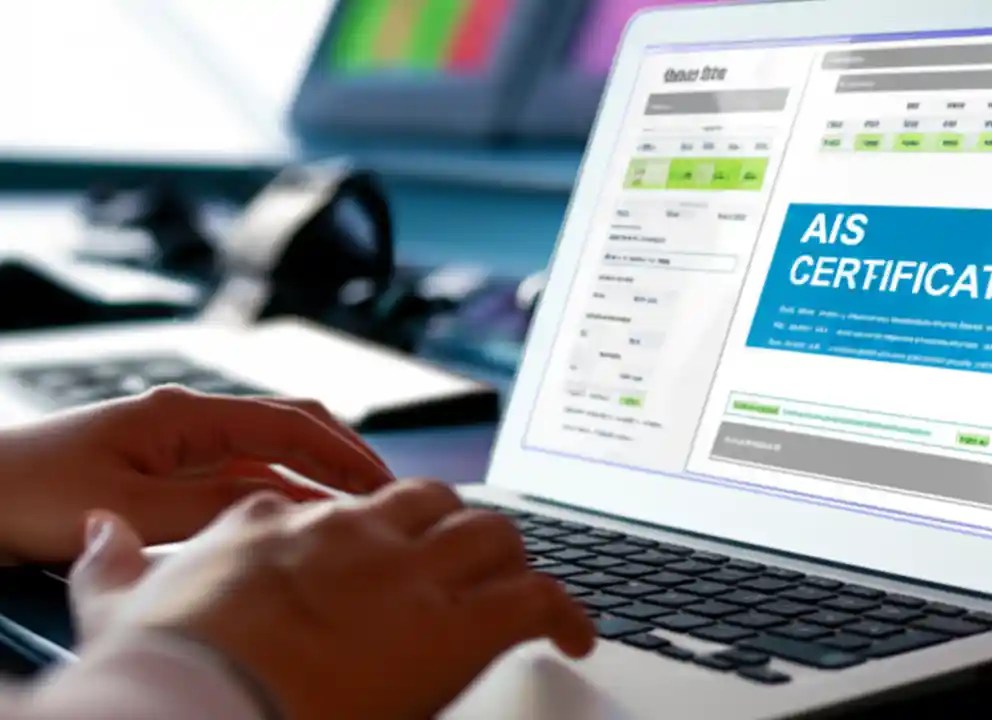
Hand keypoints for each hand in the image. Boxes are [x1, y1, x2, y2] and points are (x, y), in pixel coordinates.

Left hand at [0, 385, 392, 561]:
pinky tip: (292, 516)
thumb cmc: (28, 492)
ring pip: (265, 452)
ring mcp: (174, 442)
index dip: (344, 453)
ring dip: (312, 474)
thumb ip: (212, 505)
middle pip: (288, 425)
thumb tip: (283, 502)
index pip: (288, 423)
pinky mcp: (160, 468)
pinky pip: (236, 473)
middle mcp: (186, 420)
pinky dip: (277, 489)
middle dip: (342, 454)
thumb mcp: (131, 506)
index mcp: (184, 414)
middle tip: (386, 490)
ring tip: (353, 507)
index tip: (384, 481)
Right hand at [69, 482, 595, 719]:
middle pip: (435, 504)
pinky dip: (567, 613)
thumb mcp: (118, 606)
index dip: (382, 525)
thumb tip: (102, 532)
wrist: (197, 704)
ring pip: (492, 535)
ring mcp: (414, 574)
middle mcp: (359, 535)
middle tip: (465, 566)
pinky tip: (575, 636)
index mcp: (288, 528)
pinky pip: (538, 599)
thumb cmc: (160, 668)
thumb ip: (115, 567)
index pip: (352, 503)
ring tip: (519, 593)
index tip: (389, 544)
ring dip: (509, 562)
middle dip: (454, 530)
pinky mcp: (460, 626)